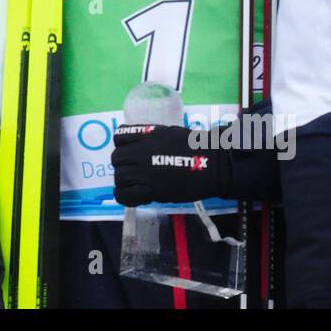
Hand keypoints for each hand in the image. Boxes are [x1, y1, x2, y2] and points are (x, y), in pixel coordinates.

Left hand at [112, 122, 231, 206]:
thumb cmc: (196, 147)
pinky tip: (130, 197)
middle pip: (116, 158)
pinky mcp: (152, 190)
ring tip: (132, 185)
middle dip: (122, 165)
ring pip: (119, 177)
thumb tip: (142, 143)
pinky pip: (126, 195)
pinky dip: (124, 197)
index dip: (122, 145)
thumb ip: (152, 137)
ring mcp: (145, 171)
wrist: (213, 165)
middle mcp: (142, 152)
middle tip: (132, 171)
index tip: (129, 152)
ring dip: (123, 181)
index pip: (119, 137)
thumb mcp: (170, 133)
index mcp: (147, 135)